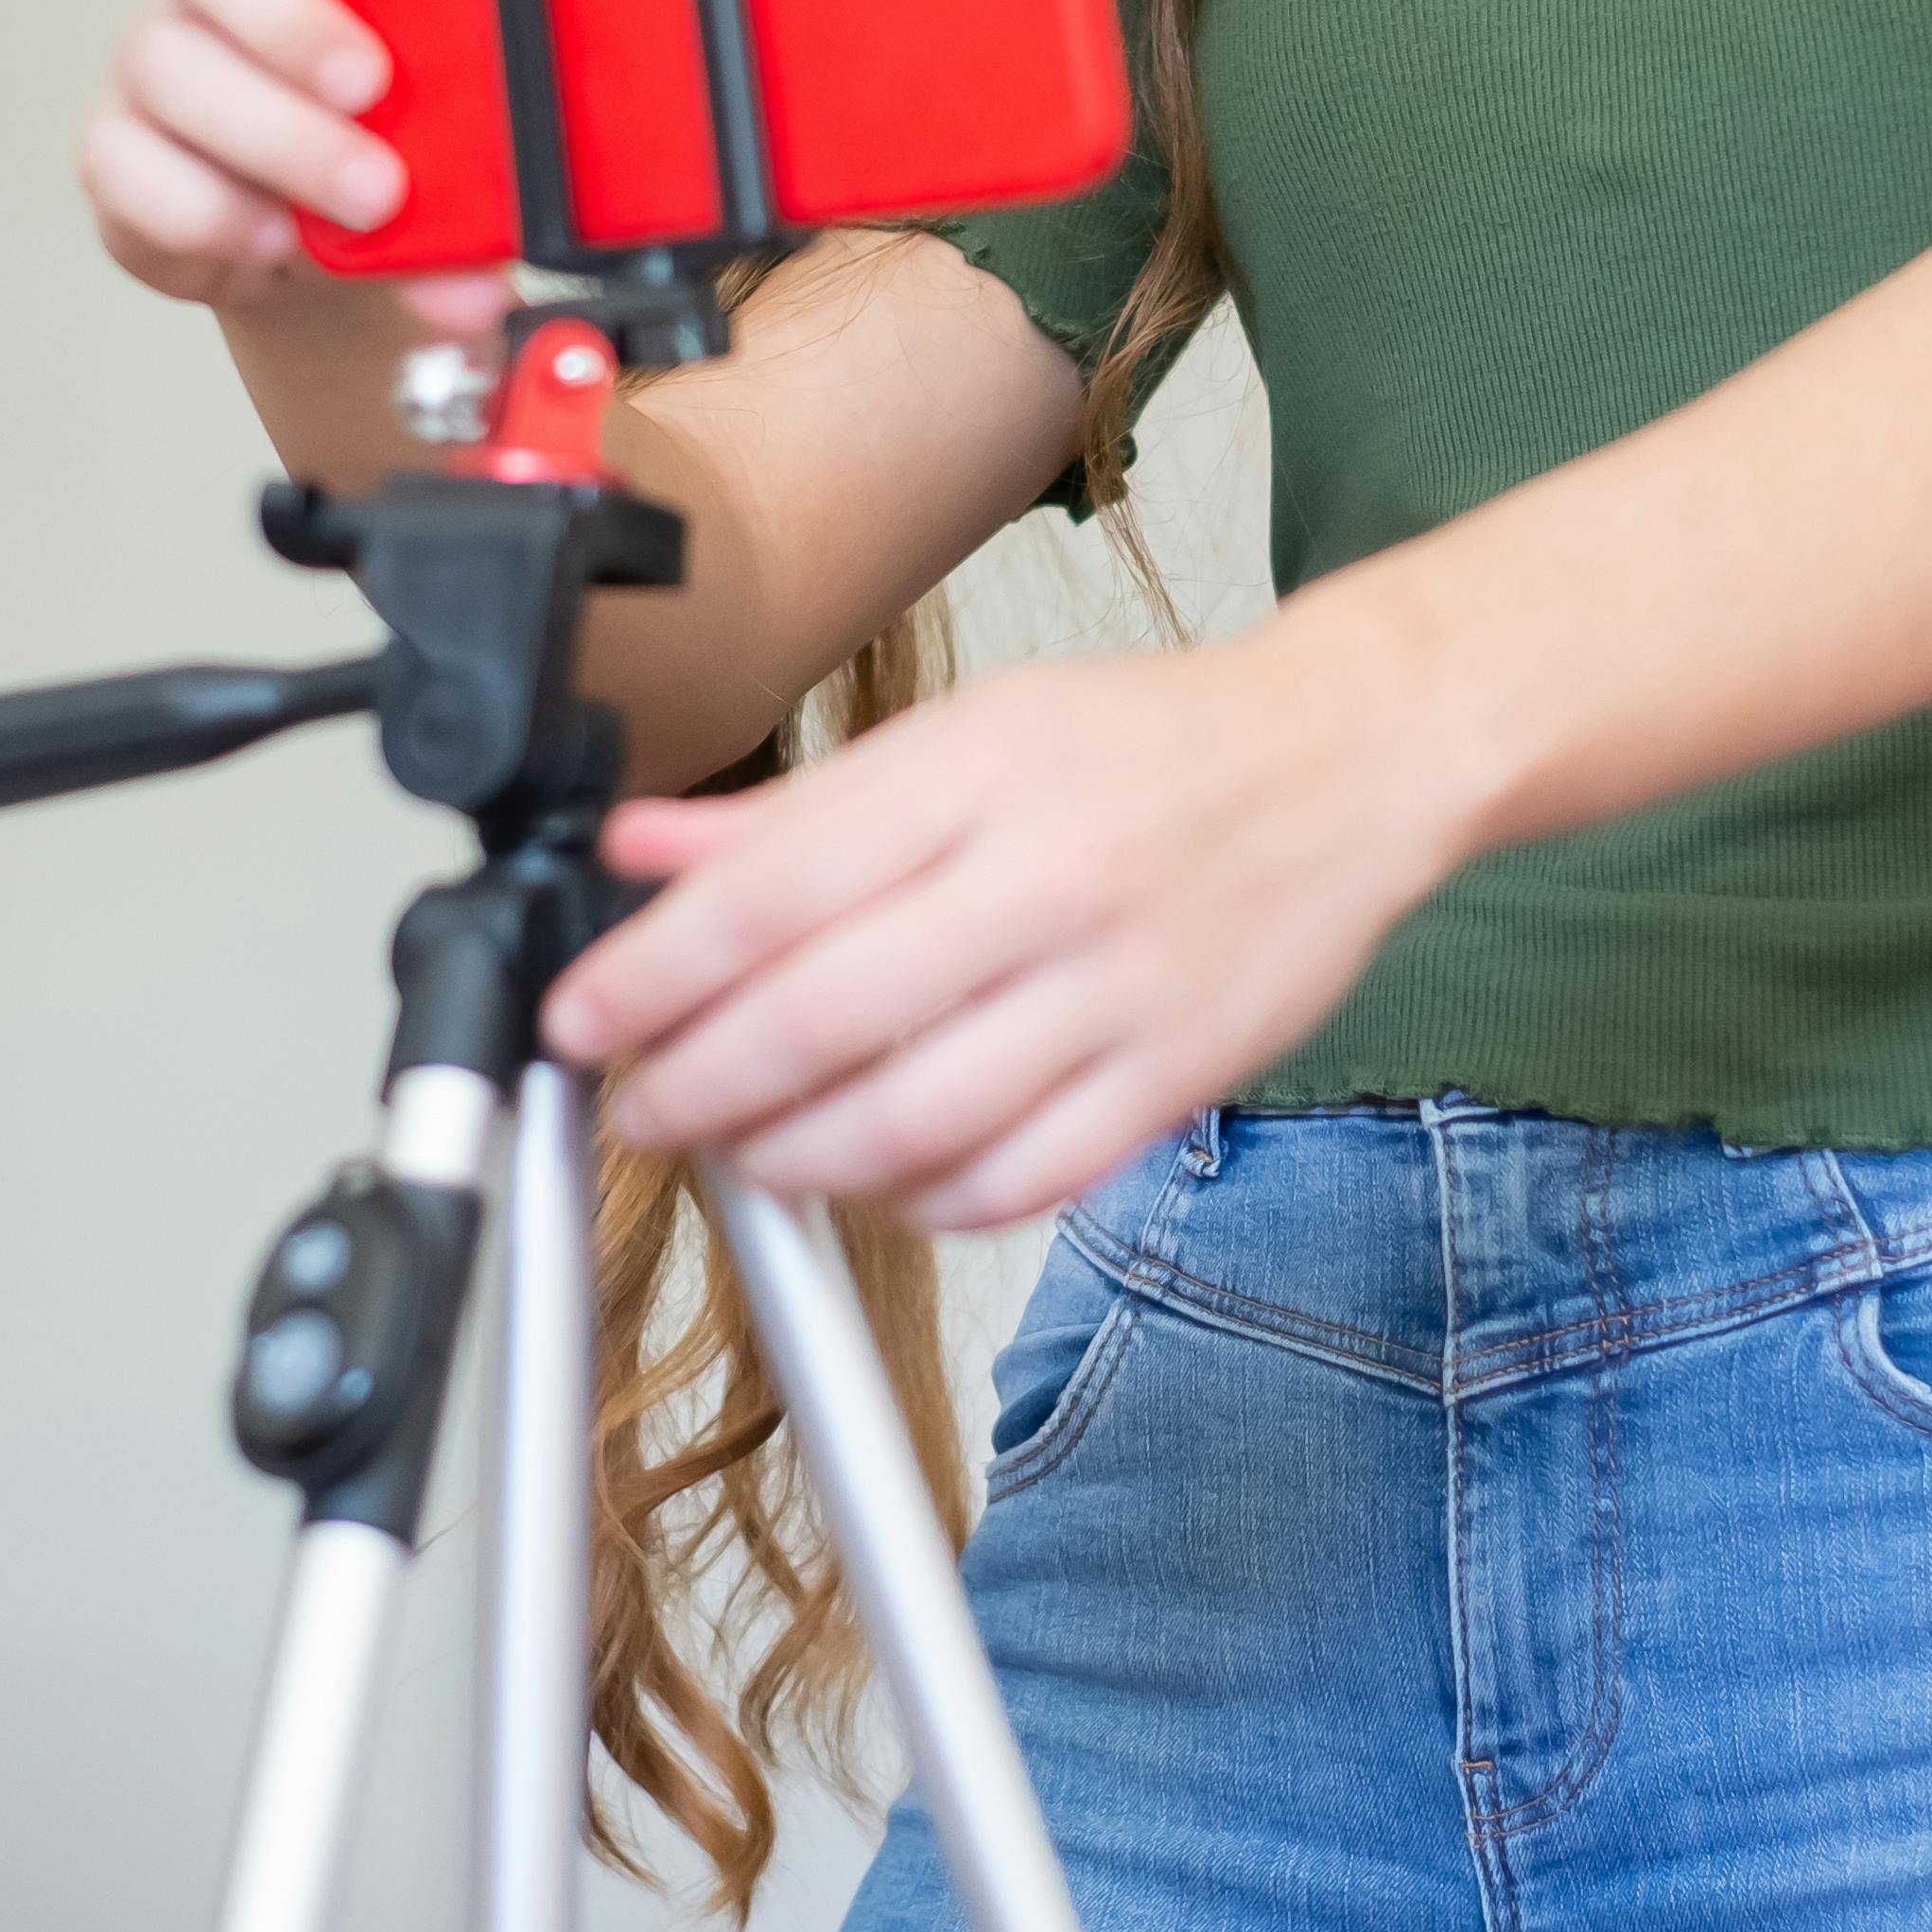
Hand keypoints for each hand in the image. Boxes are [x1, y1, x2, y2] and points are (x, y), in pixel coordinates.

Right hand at [78, 0, 510, 331]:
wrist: (342, 274)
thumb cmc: (415, 157)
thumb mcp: (480, 129)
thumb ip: (506, 135)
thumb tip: (532, 213)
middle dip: (280, 0)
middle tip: (372, 82)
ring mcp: (165, 48)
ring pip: (165, 58)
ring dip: (276, 138)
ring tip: (372, 199)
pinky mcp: (125, 149)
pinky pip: (123, 162)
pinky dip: (207, 211)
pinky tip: (276, 240)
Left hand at [540, 616, 1470, 1228]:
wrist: (1350, 760)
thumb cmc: (1149, 743)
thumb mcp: (968, 731)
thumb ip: (801, 812)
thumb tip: (640, 853)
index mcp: (975, 775)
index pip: (764, 895)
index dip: (645, 977)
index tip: (582, 1019)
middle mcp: (1045, 879)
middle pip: (818, 1022)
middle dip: (694, 1088)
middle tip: (645, 1105)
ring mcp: (1119, 988)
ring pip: (910, 1122)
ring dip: (791, 1159)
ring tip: (745, 1148)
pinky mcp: (1176, 1074)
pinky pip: (1020, 1178)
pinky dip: (925, 1200)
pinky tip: (879, 1177)